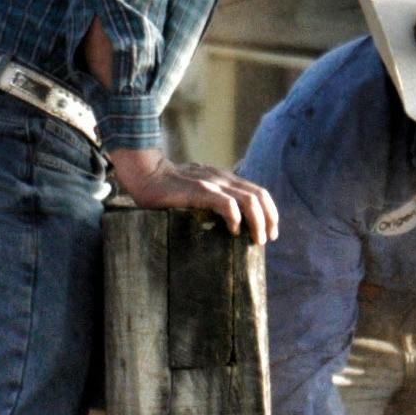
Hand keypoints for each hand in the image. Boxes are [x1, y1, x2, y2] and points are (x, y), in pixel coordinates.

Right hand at [106, 150, 278, 241]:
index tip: (270, 233)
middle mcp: (223, 179)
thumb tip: (227, 227)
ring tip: (256, 240)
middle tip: (267, 240)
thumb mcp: (198, 193)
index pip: (258, 193)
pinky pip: (226, 202)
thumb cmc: (168, 190)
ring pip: (249, 200)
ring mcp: (212, 183)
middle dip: (269, 219)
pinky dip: (235, 217)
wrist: (145, 174)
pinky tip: (234, 231)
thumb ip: (213, 203)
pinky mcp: (200, 190)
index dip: (270, 212)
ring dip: (258, 222)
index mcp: (225, 180)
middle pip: (259, 196)